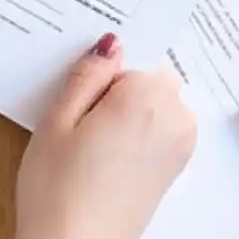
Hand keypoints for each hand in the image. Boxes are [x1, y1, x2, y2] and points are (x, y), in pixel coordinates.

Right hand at [15, 34, 196, 238]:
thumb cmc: (59, 194)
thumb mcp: (58, 120)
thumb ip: (88, 74)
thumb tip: (110, 45)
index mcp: (148, 97)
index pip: (129, 60)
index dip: (99, 81)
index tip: (81, 103)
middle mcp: (175, 117)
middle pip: (149, 80)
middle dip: (119, 95)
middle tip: (84, 129)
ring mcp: (181, 145)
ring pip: (156, 105)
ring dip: (130, 116)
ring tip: (94, 149)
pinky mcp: (176, 168)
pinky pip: (161, 130)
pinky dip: (139, 136)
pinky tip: (108, 161)